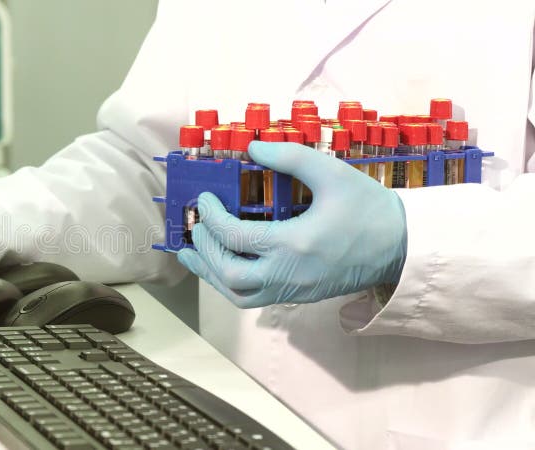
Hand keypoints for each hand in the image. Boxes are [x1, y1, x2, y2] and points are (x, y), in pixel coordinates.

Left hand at [177, 141, 406, 306]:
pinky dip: (231, 284)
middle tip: (198, 226)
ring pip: (238, 295)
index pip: (235, 237)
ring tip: (193, 254)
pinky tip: (223, 266)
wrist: (404, 247)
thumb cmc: (370, 209)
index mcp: (294, 245)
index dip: (211, 217)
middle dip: (206, 249)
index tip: (204, 199)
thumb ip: (290, 157)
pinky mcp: (299, 296)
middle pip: (229, 274)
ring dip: (211, 274)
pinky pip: (254, 299)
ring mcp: (294, 290)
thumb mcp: (332, 173)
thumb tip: (251, 147)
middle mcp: (289, 275)